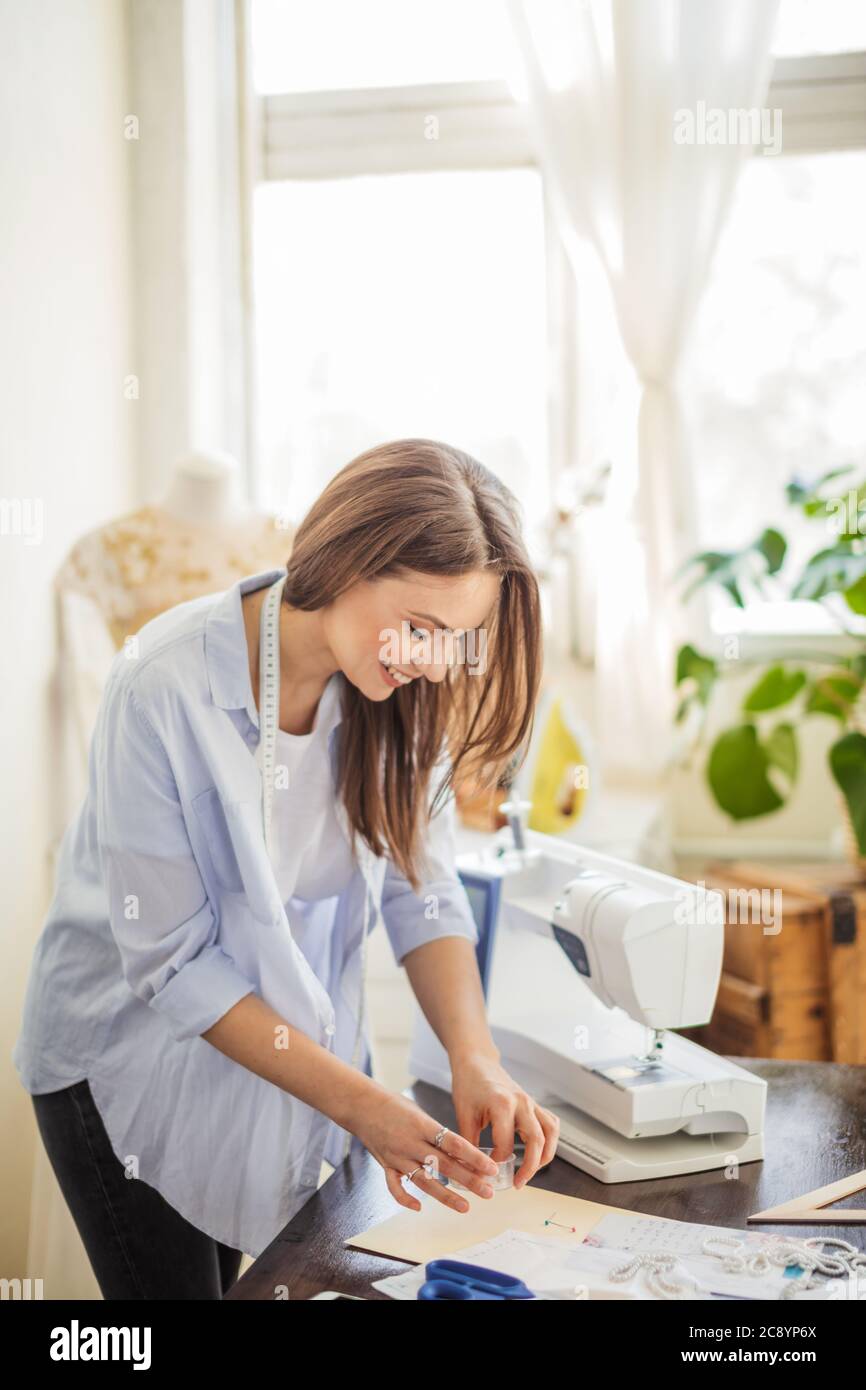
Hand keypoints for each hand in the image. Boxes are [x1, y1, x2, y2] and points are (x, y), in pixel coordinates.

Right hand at [352, 1085, 500, 1213]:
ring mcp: (397, 1156)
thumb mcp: (419, 1112)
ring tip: (465, 1207)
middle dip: (469, 1180)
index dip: (475, 1158)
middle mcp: (411, 1143)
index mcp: (423, 1125)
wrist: (361, 1105)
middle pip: (445, 1165)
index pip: (455, 1144)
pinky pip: (395, 1187)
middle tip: (488, 1192)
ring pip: (425, 1181)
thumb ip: (436, 1132)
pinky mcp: (385, 1165)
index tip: (492, 1169)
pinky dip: (406, 1199)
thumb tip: (461, 1152)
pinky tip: (419, 1208)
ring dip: (446, 1196)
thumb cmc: (393, 1104)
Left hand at [450, 1052, 559, 1187]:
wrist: (477, 1062)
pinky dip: (549, 1140)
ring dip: (544, 1156)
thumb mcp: (464, 1114)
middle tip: (517, 1183)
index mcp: (502, 1104)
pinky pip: (551, 1124)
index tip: (489, 1174)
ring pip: (550, 1133)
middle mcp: (522, 1102)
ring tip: (530, 1172)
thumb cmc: (468, 1084)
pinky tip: (538, 1153)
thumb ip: (469, 1144)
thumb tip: (469, 1170)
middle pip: (537, 1141)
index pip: (505, 1145)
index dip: (498, 1164)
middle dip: (529, 1167)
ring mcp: (531, 1102)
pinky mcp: (534, 1104)